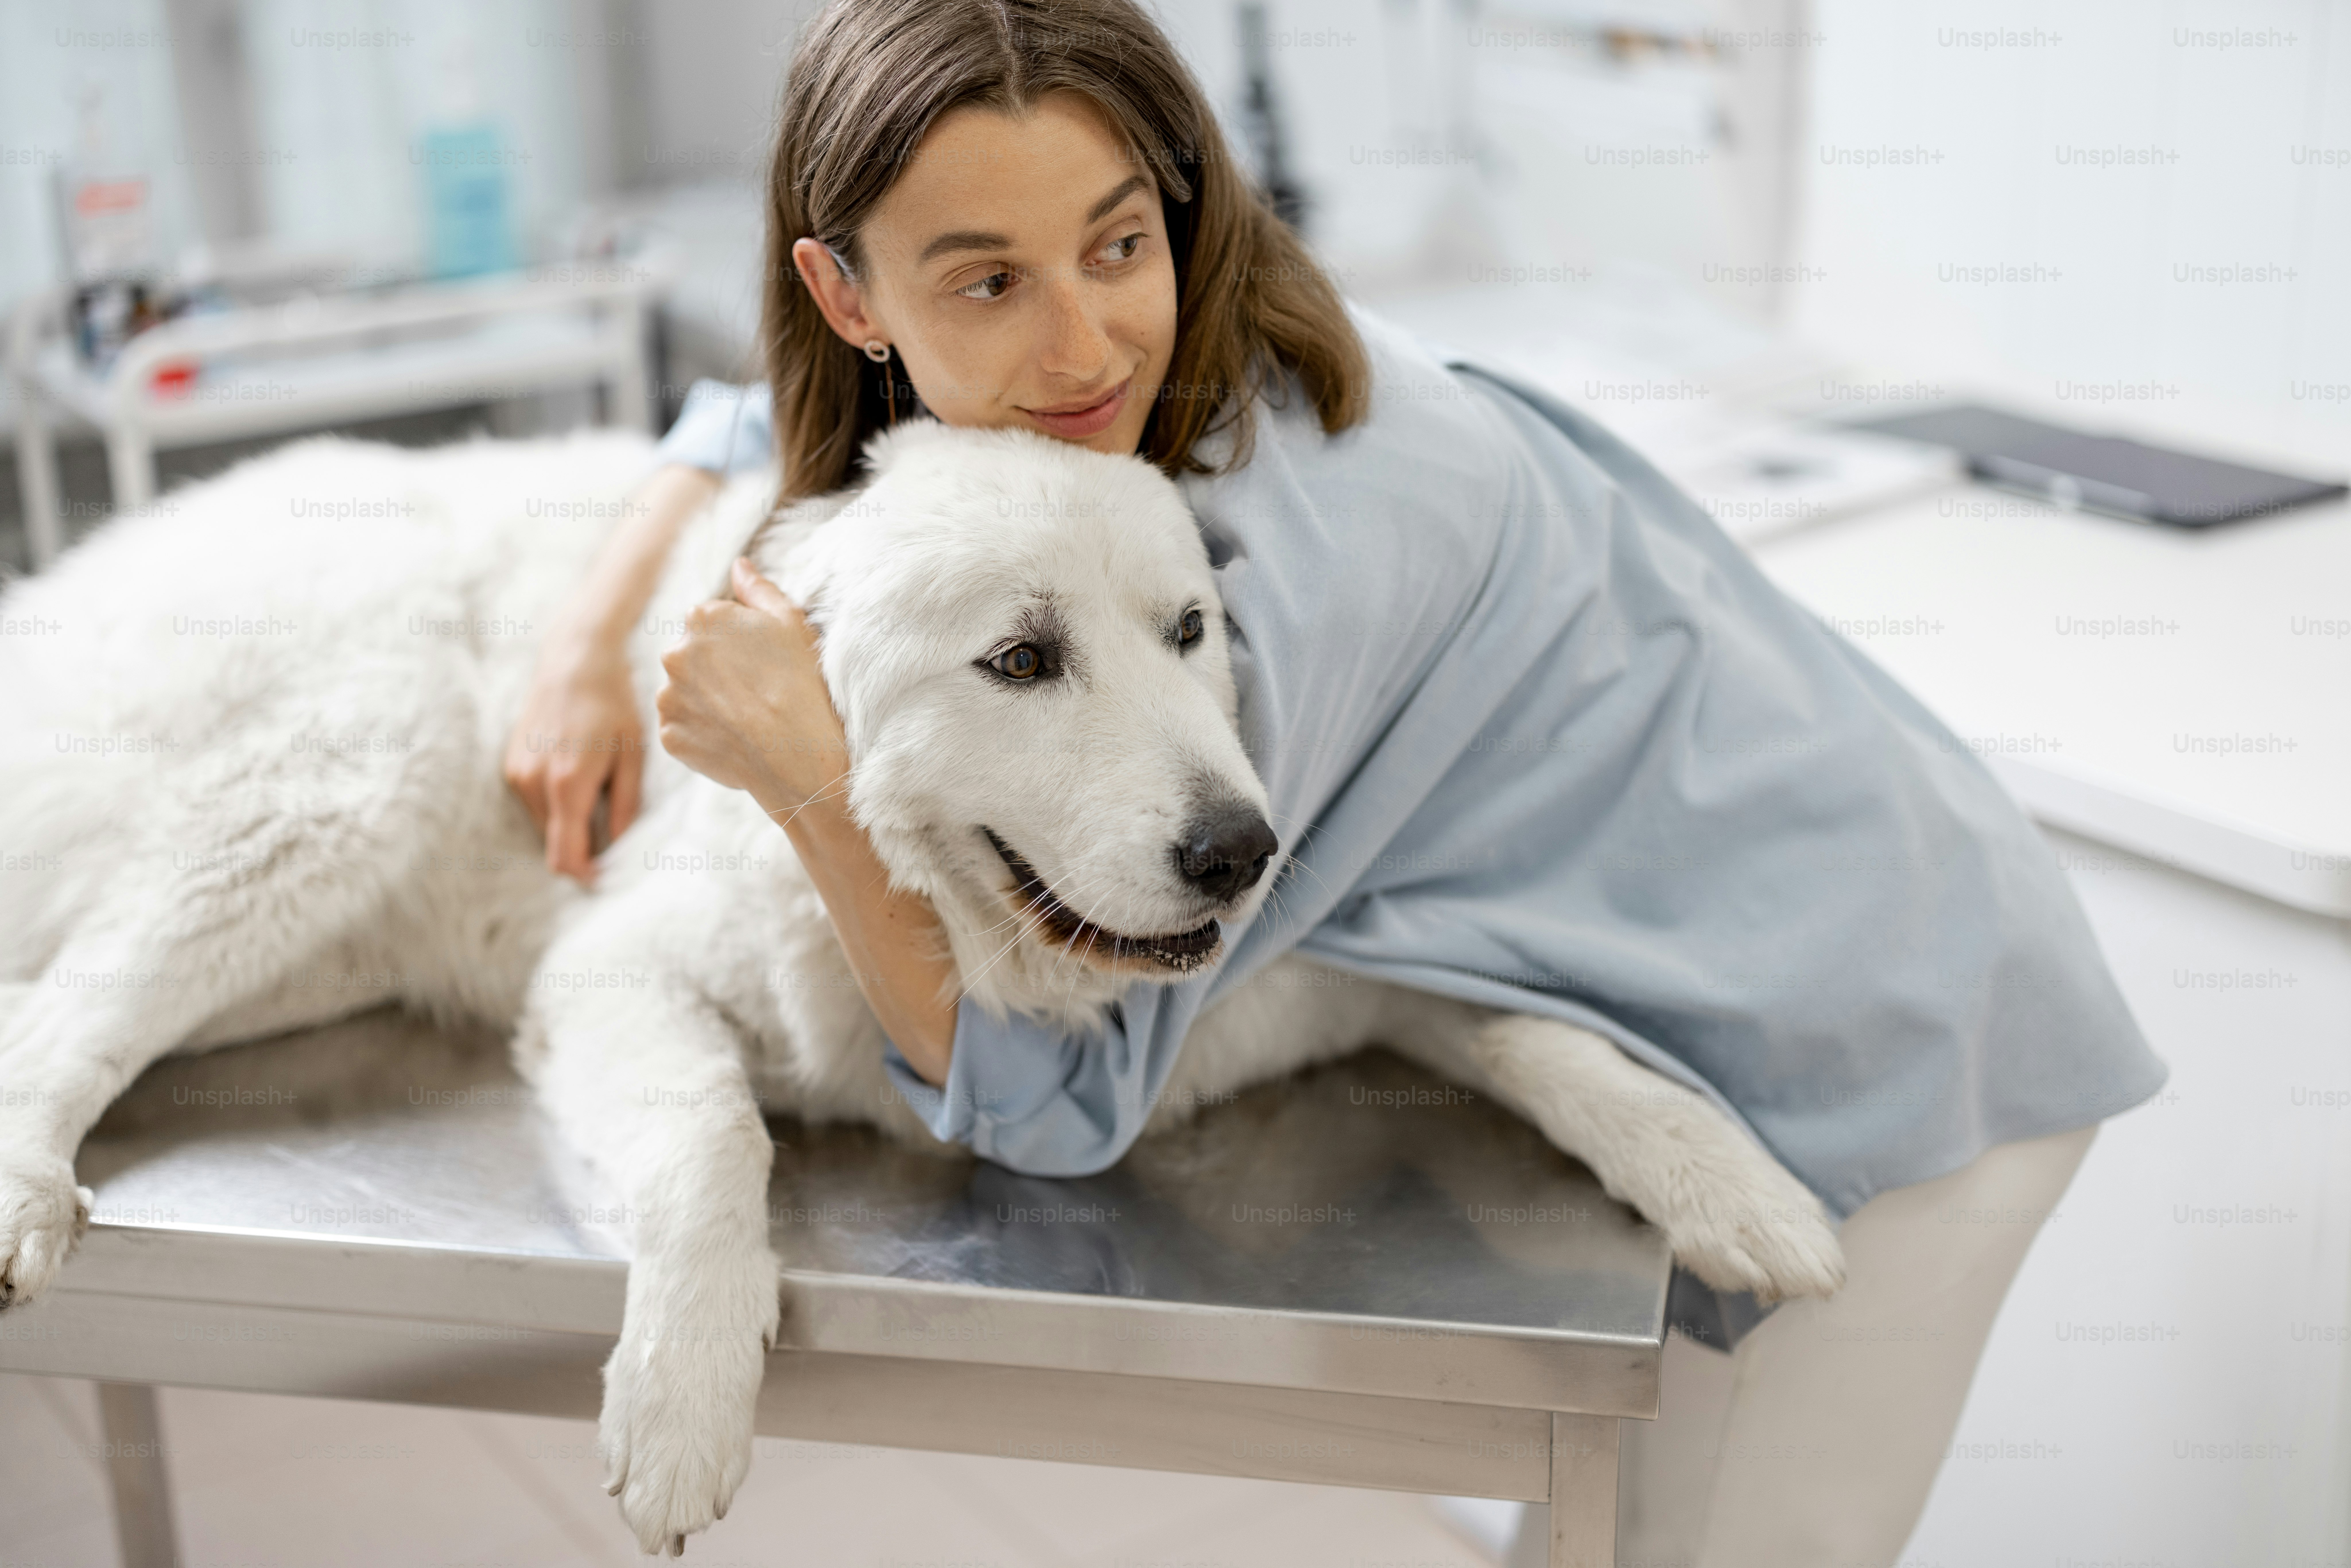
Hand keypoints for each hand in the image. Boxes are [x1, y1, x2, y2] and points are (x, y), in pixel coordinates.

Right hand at [505, 635, 647, 882]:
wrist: (574, 660)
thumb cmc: (613, 704)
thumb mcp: (632, 755)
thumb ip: (625, 806)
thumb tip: (620, 849)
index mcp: (566, 783)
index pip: (566, 857)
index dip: (587, 876)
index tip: (609, 876)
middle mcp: (533, 783)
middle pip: (555, 846)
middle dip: (583, 849)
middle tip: (615, 829)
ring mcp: (517, 774)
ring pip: (545, 826)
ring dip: (571, 824)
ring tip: (598, 787)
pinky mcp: (511, 765)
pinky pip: (536, 804)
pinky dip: (558, 804)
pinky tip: (577, 773)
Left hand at [656, 558, 850, 811]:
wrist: (798, 753)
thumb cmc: (801, 683)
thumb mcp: (790, 622)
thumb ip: (758, 589)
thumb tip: (738, 565)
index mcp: (702, 617)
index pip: (709, 623)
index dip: (737, 644)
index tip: (759, 663)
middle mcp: (675, 653)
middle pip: (691, 657)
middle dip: (715, 670)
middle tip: (753, 692)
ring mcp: (668, 697)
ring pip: (683, 692)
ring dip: (705, 701)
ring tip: (744, 717)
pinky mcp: (668, 735)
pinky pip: (681, 728)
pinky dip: (701, 733)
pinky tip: (732, 737)